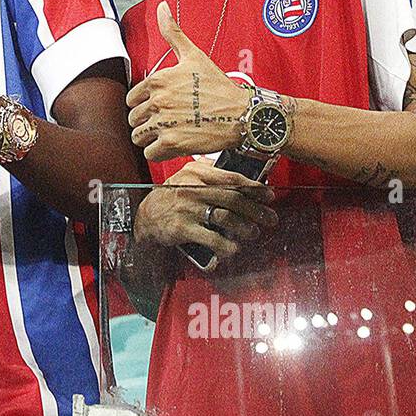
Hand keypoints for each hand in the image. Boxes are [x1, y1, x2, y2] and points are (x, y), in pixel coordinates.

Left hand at [126, 1, 248, 161]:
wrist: (243, 115)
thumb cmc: (219, 86)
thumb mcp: (194, 56)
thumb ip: (173, 33)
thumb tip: (161, 7)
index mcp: (158, 80)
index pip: (132, 99)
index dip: (145, 104)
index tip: (162, 107)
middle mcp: (158, 101)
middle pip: (133, 119)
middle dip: (146, 122)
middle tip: (167, 122)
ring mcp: (164, 123)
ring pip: (138, 137)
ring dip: (150, 139)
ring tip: (170, 133)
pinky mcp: (172, 144)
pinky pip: (149, 153)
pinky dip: (159, 153)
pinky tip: (173, 145)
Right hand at [133, 158, 277, 263]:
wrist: (145, 217)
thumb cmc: (169, 196)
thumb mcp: (184, 175)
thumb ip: (205, 169)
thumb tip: (229, 166)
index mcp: (196, 174)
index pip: (232, 178)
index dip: (254, 187)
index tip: (268, 195)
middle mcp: (193, 189)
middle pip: (233, 199)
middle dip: (256, 210)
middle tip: (269, 218)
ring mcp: (188, 209)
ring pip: (225, 218)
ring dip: (245, 228)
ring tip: (253, 233)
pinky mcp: (183, 228)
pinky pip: (211, 238)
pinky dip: (226, 246)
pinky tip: (233, 249)